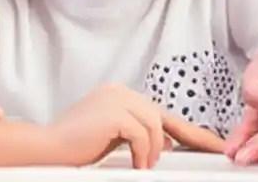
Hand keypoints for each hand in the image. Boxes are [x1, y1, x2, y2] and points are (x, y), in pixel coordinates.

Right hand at [49, 84, 225, 169]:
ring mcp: (116, 99)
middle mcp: (120, 92)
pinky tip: (135, 164)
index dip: (187, 130)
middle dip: (184, 137)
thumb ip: (136, 134)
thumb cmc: (74, 147)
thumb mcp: (113, 138)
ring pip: (154, 125)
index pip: (159, 113)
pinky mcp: (113, 112)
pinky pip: (142, 134)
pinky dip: (142, 152)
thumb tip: (165, 144)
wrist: (46, 149)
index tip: (211, 144)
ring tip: (142, 165)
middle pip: (161, 117)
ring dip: (152, 150)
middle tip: (201, 153)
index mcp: (119, 95)